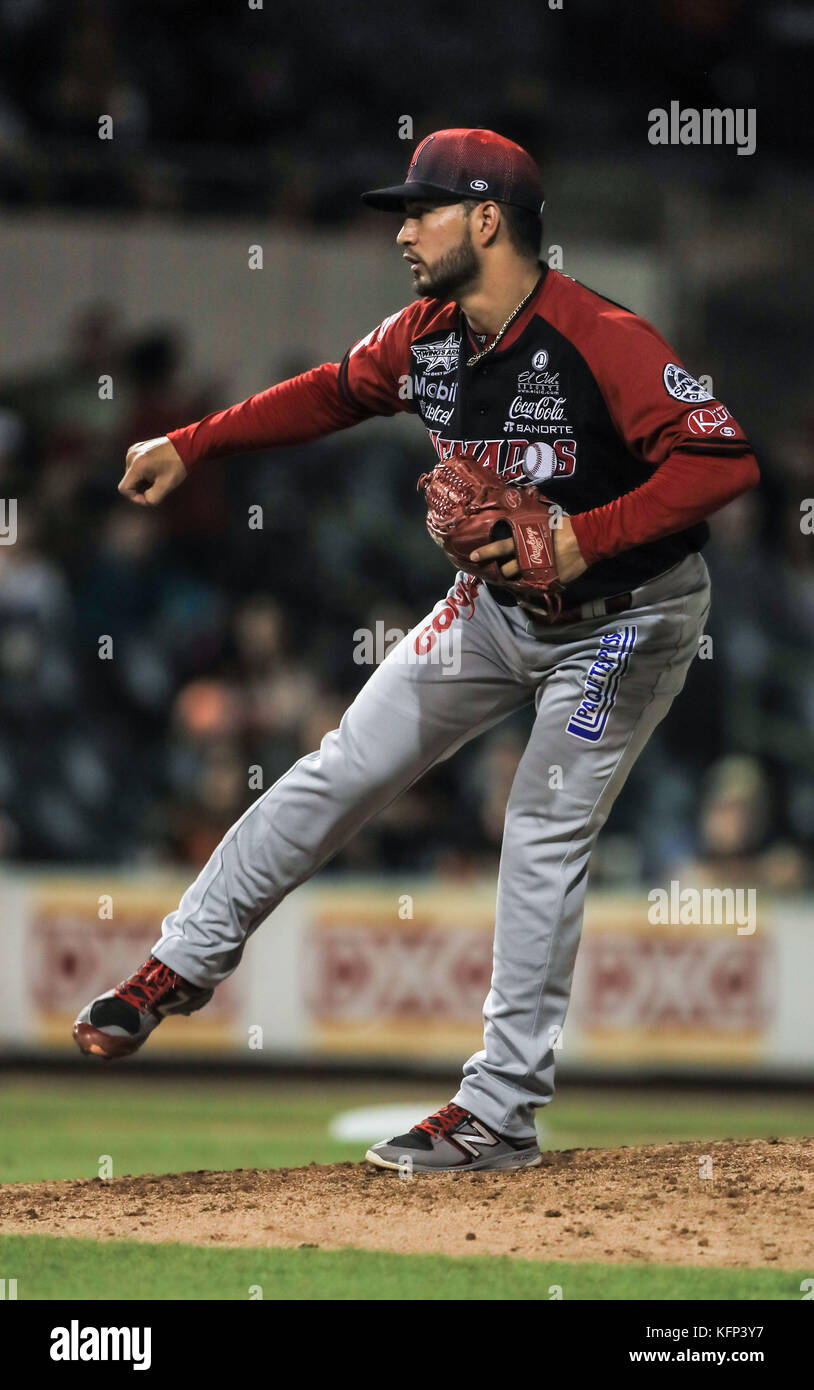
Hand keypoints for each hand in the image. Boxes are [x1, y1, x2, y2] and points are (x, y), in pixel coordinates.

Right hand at [118, 436, 186, 505]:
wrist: (185, 445)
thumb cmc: (177, 465)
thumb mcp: (166, 485)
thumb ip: (152, 498)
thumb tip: (145, 500)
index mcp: (137, 465)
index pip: (124, 488)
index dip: (134, 498)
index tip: (148, 498)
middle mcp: (131, 456)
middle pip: (128, 481)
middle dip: (140, 488)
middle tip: (158, 486)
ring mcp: (133, 450)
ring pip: (131, 474)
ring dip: (142, 480)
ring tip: (158, 476)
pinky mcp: (137, 447)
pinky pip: (135, 465)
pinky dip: (143, 471)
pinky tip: (156, 469)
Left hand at [470, 515, 586, 583]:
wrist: (585, 539)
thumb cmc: (563, 527)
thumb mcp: (542, 522)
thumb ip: (527, 528)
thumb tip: (515, 524)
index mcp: (524, 542)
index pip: (499, 548)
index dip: (485, 553)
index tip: (473, 557)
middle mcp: (527, 558)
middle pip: (506, 570)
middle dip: (503, 571)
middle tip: (504, 570)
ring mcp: (538, 571)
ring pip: (519, 581)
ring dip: (517, 579)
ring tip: (520, 575)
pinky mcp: (549, 581)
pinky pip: (535, 587)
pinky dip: (532, 585)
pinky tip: (535, 580)